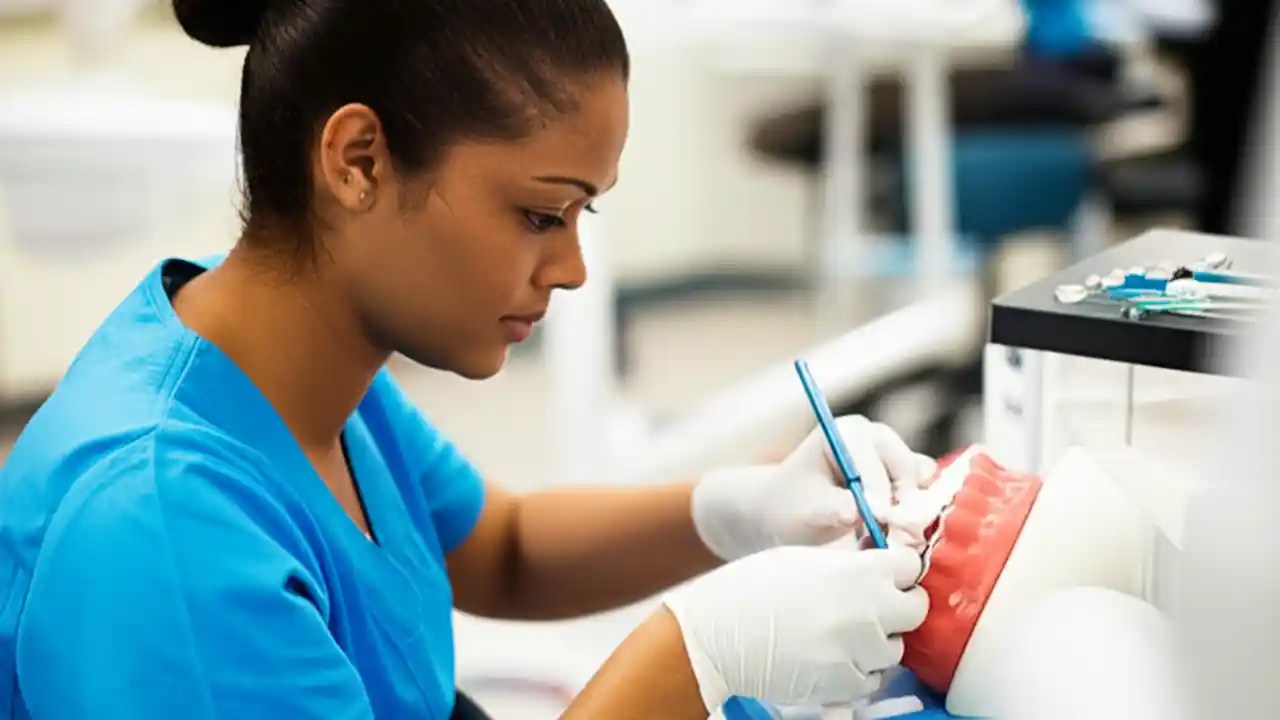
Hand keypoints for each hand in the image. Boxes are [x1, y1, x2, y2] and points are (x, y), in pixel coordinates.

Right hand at [662, 546, 927, 710]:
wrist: (716, 634)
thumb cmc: (750, 588)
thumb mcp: (802, 558)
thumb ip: (846, 565)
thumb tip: (874, 571)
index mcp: (856, 570)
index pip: (909, 564)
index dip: (897, 569)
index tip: (886, 574)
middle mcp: (867, 610)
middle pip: (916, 609)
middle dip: (899, 606)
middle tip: (873, 607)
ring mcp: (858, 650)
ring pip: (895, 648)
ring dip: (877, 642)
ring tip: (842, 635)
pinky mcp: (845, 685)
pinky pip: (871, 679)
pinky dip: (858, 671)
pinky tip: (831, 658)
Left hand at [691, 416, 936, 559]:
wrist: (791, 514)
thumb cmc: (792, 507)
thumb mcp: (807, 510)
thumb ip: (833, 508)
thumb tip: (858, 512)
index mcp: (846, 433)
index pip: (873, 460)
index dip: (878, 491)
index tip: (878, 520)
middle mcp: (875, 436)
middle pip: (907, 467)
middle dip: (903, 502)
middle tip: (895, 536)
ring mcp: (894, 455)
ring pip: (922, 481)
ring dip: (914, 510)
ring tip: (894, 537)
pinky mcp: (906, 478)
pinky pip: (927, 493)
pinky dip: (917, 515)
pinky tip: (898, 536)